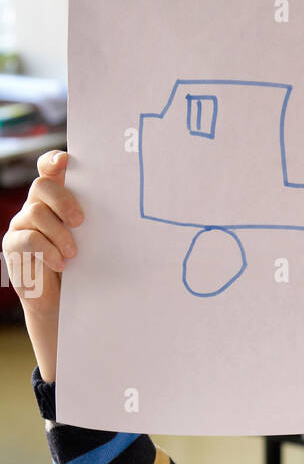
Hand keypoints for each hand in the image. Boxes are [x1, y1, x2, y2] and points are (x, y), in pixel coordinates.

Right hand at [1, 151, 82, 380]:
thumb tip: (131, 208)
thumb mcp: (95, 241)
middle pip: (42, 185)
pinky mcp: (12, 246)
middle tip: (81, 221)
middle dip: (63, 200)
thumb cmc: (85, 267)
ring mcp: (22, 225)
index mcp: (57, 201)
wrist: (64, 303)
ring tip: (74, 253)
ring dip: (58, 232)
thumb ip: (98, 222)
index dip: (54, 161)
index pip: (49, 170)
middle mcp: (36, 207)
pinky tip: (61, 263)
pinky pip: (26, 238)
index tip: (66, 160)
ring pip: (35, 212)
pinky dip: (46, 249)